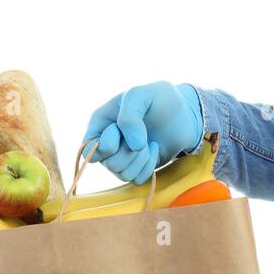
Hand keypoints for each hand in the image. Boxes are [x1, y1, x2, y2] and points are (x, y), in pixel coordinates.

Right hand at [83, 82, 203, 182]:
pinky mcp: (137, 167)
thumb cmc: (160, 99)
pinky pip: (137, 179)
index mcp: (101, 123)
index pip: (89, 149)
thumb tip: (133, 146)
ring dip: (140, 159)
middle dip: (129, 152)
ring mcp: (122, 157)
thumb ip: (130, 115)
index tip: (119, 131)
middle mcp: (107, 142)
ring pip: (122, 174)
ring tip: (149, 142)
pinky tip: (154, 148)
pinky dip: (149, 166)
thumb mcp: (141, 94)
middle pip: (108, 163)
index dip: (106, 145)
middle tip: (142, 137)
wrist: (184, 113)